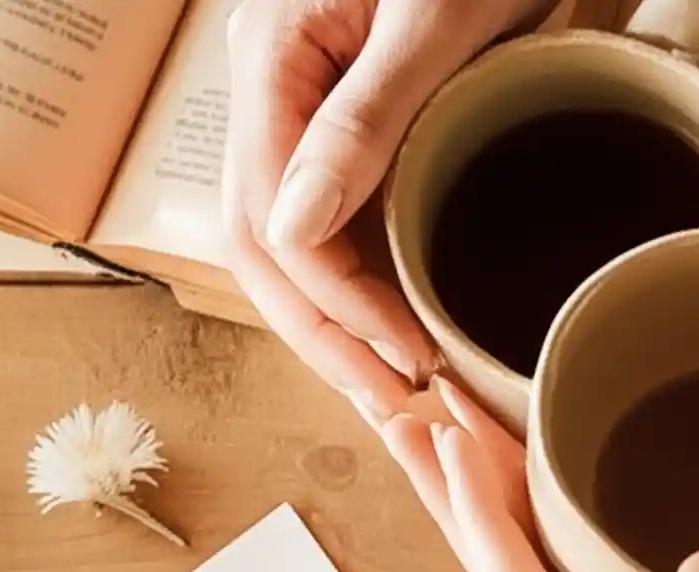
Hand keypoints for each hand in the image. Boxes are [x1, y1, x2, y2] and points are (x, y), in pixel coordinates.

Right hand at [222, 0, 550, 419]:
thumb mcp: (430, 20)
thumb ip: (362, 118)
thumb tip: (296, 230)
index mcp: (272, 62)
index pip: (275, 216)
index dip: (336, 301)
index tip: (402, 356)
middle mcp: (276, 96)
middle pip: (268, 245)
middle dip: (325, 334)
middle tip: (391, 405)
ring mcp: (310, 116)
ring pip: (298, 244)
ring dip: (339, 323)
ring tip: (393, 390)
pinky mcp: (357, 130)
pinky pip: (341, 221)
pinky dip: (366, 284)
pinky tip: (397, 329)